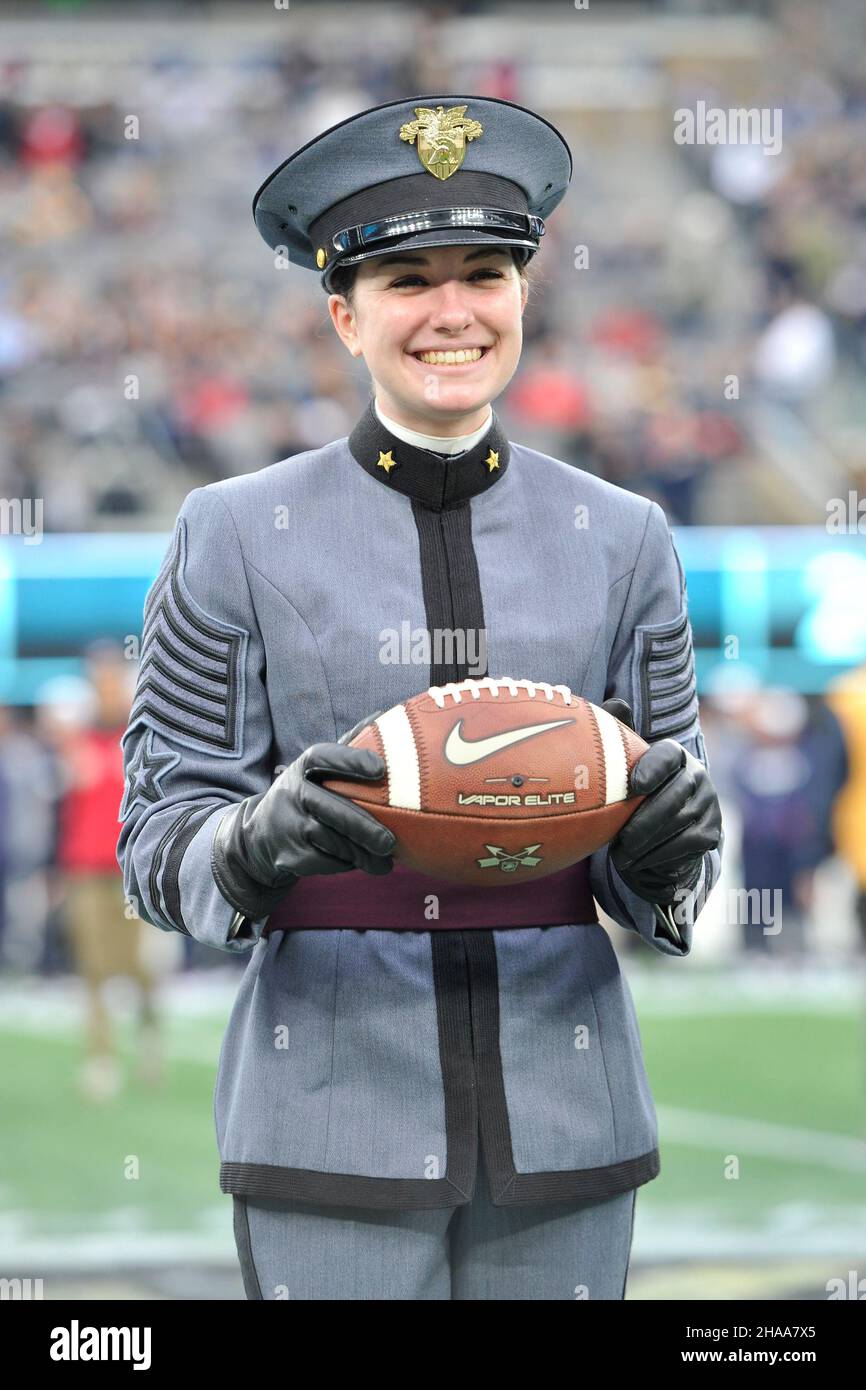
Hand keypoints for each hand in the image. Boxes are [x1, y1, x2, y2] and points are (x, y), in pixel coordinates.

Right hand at [211, 712, 394, 919]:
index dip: (351, 760)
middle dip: (363, 827)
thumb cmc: (304, 795)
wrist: (259, 837)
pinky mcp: (290, 856)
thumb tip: (384, 715)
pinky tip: (361, 863)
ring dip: (363, 854)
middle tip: (390, 842)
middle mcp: (292, 793)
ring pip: (333, 841)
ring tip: (387, 861)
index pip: (323, 756)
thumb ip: (348, 747)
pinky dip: (347, 864)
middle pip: (330, 809)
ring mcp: (288, 826)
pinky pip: (327, 862)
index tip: (381, 768)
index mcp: (302, 767)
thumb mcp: (316, 770)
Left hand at [602, 699, 721, 905]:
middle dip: (643, 822)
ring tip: (621, 856)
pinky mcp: (711, 832)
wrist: (659, 835)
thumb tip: (616, 703)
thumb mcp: (623, 768)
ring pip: (678, 824)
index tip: (634, 786)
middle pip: (673, 797)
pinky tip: (638, 864)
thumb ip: (618, 736)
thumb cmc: (634, 796)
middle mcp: (698, 775)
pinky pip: (686, 845)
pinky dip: (660, 857)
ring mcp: (708, 804)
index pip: (667, 755)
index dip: (652, 768)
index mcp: (675, 755)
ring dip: (647, 843)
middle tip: (618, 841)